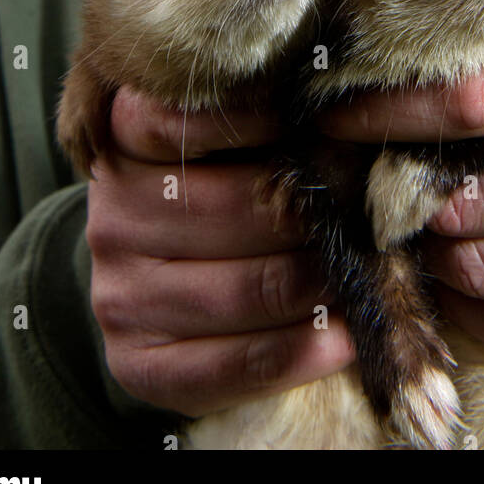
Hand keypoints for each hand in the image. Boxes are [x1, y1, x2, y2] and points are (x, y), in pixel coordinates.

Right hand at [85, 85, 354, 415]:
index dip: (258, 121)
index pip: (182, 123)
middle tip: (372, 210)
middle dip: (309, 212)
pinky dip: (294, 353)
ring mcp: (117, 294)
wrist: (174, 286)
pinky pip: (225, 364)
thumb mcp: (234, 142)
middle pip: (229, 209)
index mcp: (125, 142)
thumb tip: (344, 119)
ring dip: (315, 283)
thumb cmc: (226, 190)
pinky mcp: (136, 364)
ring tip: (368, 274)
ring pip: (238, 290)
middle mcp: (111, 217)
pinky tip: (341, 340)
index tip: (321, 123)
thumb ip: (270, 123)